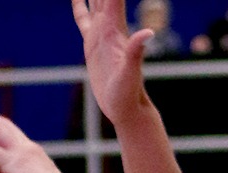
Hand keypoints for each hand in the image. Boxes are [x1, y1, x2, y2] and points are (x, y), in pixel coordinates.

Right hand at [73, 0, 155, 125]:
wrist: (126, 107)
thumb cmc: (129, 93)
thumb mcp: (131, 73)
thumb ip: (137, 52)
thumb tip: (148, 34)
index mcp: (115, 27)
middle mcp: (109, 25)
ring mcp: (101, 32)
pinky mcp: (92, 43)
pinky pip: (83, 18)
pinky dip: (79, 4)